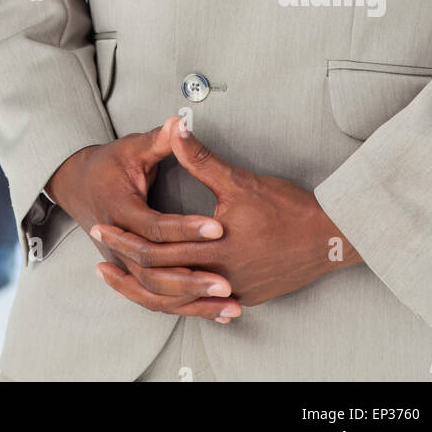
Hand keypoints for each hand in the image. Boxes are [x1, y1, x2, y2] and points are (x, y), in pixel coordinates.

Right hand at [46, 118, 240, 322]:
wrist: (77, 184)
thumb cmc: (107, 164)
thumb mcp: (131, 148)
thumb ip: (158, 140)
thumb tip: (179, 122)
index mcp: (119, 210)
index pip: (155, 227)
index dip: (186, 228)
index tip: (218, 227)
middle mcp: (116, 243)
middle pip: (154, 270)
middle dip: (191, 278)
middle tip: (226, 281)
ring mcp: (121, 262)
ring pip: (155, 293)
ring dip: (192, 302)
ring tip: (229, 304)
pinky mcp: (129, 273)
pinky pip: (156, 299)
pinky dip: (186, 308)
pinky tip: (218, 313)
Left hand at [92, 117, 362, 315]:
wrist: (330, 238)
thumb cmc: (288, 209)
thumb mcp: (240, 180)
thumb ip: (201, 158)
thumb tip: (175, 128)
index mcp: (214, 250)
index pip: (157, 248)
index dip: (125, 238)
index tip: (101, 228)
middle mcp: (221, 278)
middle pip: (162, 278)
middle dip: (129, 264)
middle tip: (100, 253)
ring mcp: (234, 292)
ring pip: (180, 299)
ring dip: (150, 287)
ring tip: (123, 276)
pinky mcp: (246, 297)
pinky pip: (203, 304)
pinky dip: (181, 297)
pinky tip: (168, 289)